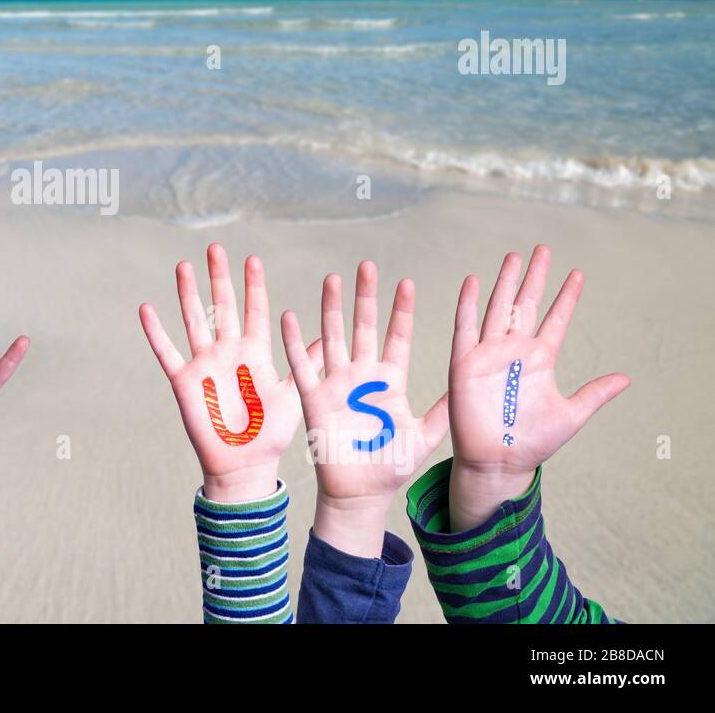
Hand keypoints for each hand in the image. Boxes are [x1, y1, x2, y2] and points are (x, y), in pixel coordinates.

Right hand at [139, 244, 311, 502]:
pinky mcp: (185, 381)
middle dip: (220, 277)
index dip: (253, 285)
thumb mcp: (294, 394)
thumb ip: (306, 363)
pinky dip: (156, 332)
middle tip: (216, 247)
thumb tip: (328, 337)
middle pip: (222, 306)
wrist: (244, 464)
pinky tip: (147, 309)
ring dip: (188, 293)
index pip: (254, 310)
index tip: (252, 258)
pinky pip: (167, 352)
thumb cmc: (270, 434)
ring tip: (184, 265)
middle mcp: (228, 352)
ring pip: (194, 320)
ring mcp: (205, 364)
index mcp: (254, 352)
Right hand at [281, 262, 447, 554]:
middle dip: (366, 297)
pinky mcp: (315, 399)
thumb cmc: (392, 466)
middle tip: (367, 265)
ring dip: (332, 308)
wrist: (360, 493)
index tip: (405, 283)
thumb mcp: (424, 436)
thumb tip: (469, 389)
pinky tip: (289, 316)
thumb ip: (442, 411)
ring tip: (332, 279)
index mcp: (390, 381)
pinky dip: (295, 342)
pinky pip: (303, 366)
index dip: (400, 311)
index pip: (396, 337)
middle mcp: (363, 376)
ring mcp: (337, 384)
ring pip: (333, 337)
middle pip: (364, 327)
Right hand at [446, 246, 628, 528]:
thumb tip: (626, 378)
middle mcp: (515, 351)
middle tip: (544, 250)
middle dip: (536, 278)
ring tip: (514, 257)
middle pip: (526, 304)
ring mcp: (489, 354)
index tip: (578, 275)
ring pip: (497, 308)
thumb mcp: (571, 415)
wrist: (498, 461)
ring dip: (505, 282)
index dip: (566, 298)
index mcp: (540, 360)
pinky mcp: (465, 363)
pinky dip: (467, 305)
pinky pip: (464, 328)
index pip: (555, 320)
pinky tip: (472, 282)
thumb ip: (595, 394)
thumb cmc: (532, 441)